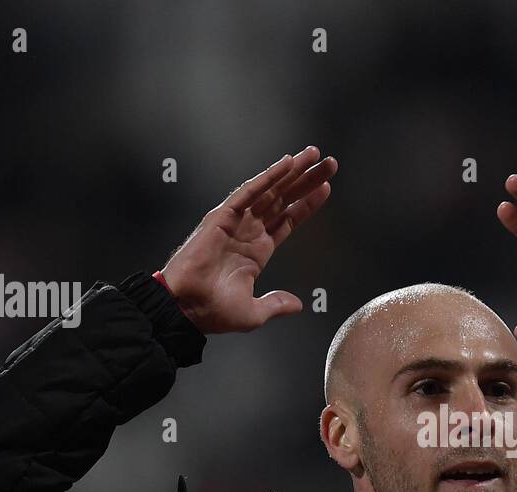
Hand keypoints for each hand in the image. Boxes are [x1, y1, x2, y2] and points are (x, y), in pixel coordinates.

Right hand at [160, 145, 337, 333]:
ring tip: (315, 155)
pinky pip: (250, 191)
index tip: (326, 187)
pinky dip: (269, 176)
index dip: (307, 204)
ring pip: (271, 190)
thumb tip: (297, 305)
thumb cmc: (212, 312)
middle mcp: (248, 231)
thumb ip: (276, 304)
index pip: (287, 220)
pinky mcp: (222, 216)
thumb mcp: (254, 312)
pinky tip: (288, 164)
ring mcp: (236, 221)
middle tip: (331, 163)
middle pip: (284, 199)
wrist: (185, 309)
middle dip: (307, 181)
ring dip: (293, 172)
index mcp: (257, 251)